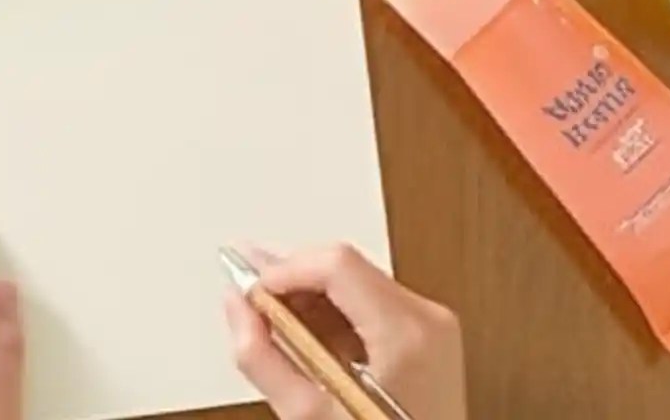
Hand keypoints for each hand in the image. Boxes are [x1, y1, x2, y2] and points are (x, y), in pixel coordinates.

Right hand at [224, 245, 466, 419]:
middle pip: (344, 265)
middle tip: (249, 294)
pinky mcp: (426, 333)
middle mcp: (426, 318)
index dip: (284, 268)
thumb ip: (263, 358)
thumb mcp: (311, 417)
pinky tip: (303, 331)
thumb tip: (238, 307)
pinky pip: (368, 299)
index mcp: (404, 334)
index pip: (336, 265)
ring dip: (307, 293)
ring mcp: (431, 323)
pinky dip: (329, 309)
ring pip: (353, 278)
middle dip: (291, 277)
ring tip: (269, 315)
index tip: (251, 288)